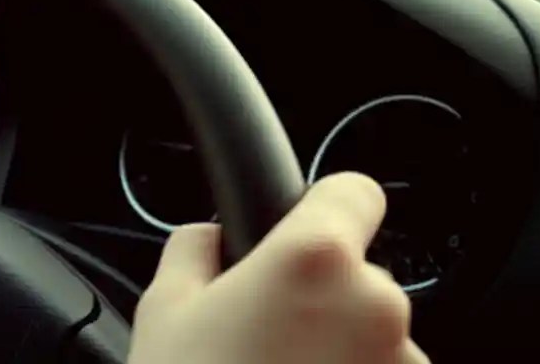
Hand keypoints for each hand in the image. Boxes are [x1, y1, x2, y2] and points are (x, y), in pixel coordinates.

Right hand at [128, 173, 429, 363]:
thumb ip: (195, 250)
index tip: (306, 225)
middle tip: (261, 337)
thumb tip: (209, 239)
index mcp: (314, 261)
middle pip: (358, 276)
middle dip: (318, 299)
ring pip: (372, 340)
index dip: (326, 206)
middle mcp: (375, 309)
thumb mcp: (163, 310)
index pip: (355, 192)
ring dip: (338, 355)